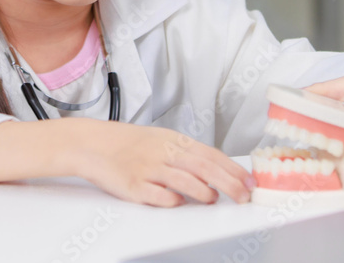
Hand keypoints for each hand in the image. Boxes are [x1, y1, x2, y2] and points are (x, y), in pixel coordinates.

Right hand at [74, 121, 255, 207]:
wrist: (94, 144)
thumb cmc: (130, 144)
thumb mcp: (162, 140)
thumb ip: (187, 154)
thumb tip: (217, 171)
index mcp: (173, 141)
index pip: (211, 154)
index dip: (233, 169)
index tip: (249, 181)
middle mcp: (164, 153)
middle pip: (204, 168)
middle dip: (229, 183)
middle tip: (243, 196)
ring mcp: (149, 170)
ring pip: (184, 181)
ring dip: (203, 192)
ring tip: (212, 200)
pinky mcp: (134, 186)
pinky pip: (158, 195)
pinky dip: (171, 200)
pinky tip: (179, 202)